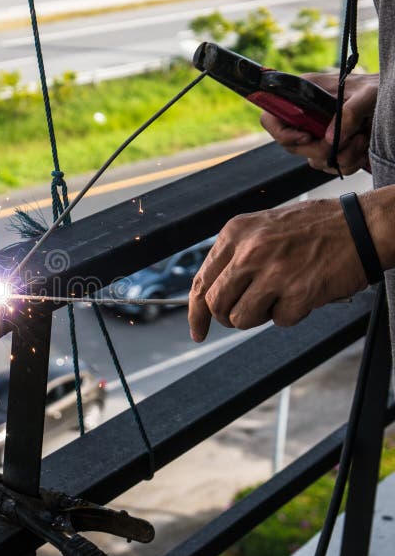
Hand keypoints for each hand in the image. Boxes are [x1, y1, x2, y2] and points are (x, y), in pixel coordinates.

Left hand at [188, 199, 366, 341]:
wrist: (361, 225)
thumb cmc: (313, 228)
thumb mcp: (262, 228)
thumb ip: (235, 256)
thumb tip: (211, 295)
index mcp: (235, 233)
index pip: (200, 281)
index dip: (195, 312)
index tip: (197, 330)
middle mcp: (248, 252)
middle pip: (215, 305)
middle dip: (226, 317)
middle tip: (244, 314)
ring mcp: (272, 273)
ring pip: (241, 318)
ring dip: (258, 317)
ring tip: (278, 296)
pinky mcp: (298, 292)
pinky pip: (279, 321)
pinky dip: (290, 314)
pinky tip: (303, 292)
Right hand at [260, 73, 378, 173]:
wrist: (392, 99)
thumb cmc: (379, 89)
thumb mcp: (367, 94)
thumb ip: (349, 113)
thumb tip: (329, 139)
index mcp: (303, 94)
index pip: (271, 118)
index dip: (282, 132)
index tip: (306, 137)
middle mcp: (305, 116)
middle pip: (292, 146)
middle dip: (319, 149)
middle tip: (344, 141)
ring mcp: (316, 133)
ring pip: (312, 159)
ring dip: (339, 157)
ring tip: (361, 140)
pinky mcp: (329, 147)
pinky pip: (329, 166)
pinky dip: (348, 162)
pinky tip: (362, 147)